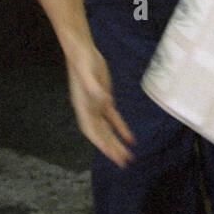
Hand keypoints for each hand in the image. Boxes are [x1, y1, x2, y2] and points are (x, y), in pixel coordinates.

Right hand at [66, 42, 135, 167]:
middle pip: (101, 134)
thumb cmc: (82, 61)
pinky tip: (130, 139)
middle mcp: (89, 110)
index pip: (92, 130)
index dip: (101, 143)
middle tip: (123, 163)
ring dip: (117, 143)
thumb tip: (104, 100)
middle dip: (111, 149)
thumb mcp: (88, 72)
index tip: (111, 155)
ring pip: (108, 130)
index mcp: (83, 107)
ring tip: (128, 157)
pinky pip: (114, 120)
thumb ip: (94, 88)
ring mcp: (96, 107)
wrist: (82, 51)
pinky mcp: (105, 101)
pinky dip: (122, 129)